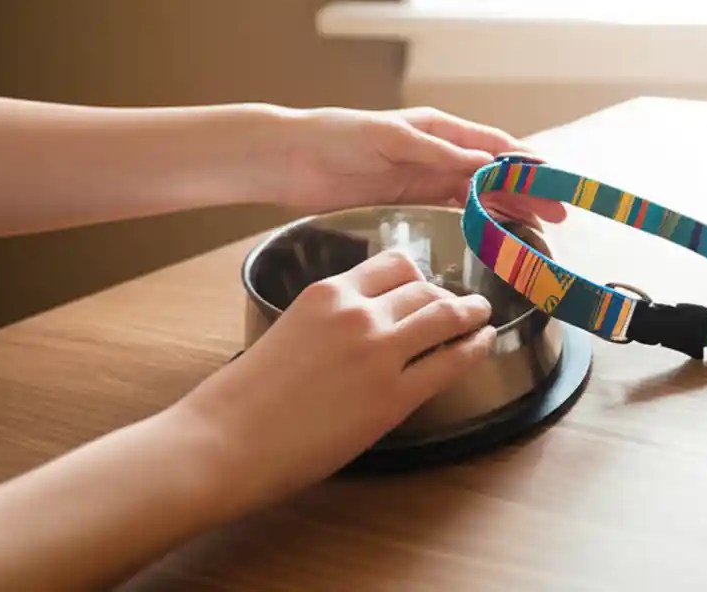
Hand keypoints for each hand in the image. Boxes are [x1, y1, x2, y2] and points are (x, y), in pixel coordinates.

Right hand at [173, 249, 494, 509]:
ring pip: (444, 315)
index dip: (419, 276)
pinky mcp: (394, 396)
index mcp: (328, 292)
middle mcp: (358, 312)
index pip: (394, 264)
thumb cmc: (242, 399)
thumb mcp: (288, 332)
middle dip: (448, 296)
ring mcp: (379, 352)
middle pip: (425, 289)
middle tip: (463, 307)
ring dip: (471, 314)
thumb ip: (328, 322)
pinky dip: (474, 348)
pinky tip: (482, 345)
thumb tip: (361, 328)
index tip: (428, 286)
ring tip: (482, 318)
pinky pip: (451, 362)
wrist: (224, 441)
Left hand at [271, 106, 565, 227]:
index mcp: (439, 130)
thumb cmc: (335, 136)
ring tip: (537, 232)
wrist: (289, 158)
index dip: (528, 164)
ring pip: (480, 197)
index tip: (555, 181)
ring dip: (509, 211)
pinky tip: (495, 238)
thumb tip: (484, 163)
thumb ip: (437, 152)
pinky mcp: (409, 204)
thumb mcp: (390, 139)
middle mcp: (438, 154)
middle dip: (529, 192)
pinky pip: (453, 214)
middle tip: (558, 216)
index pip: (495, 147)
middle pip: (495, 174)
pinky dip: (478, 224)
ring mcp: (425, 180)